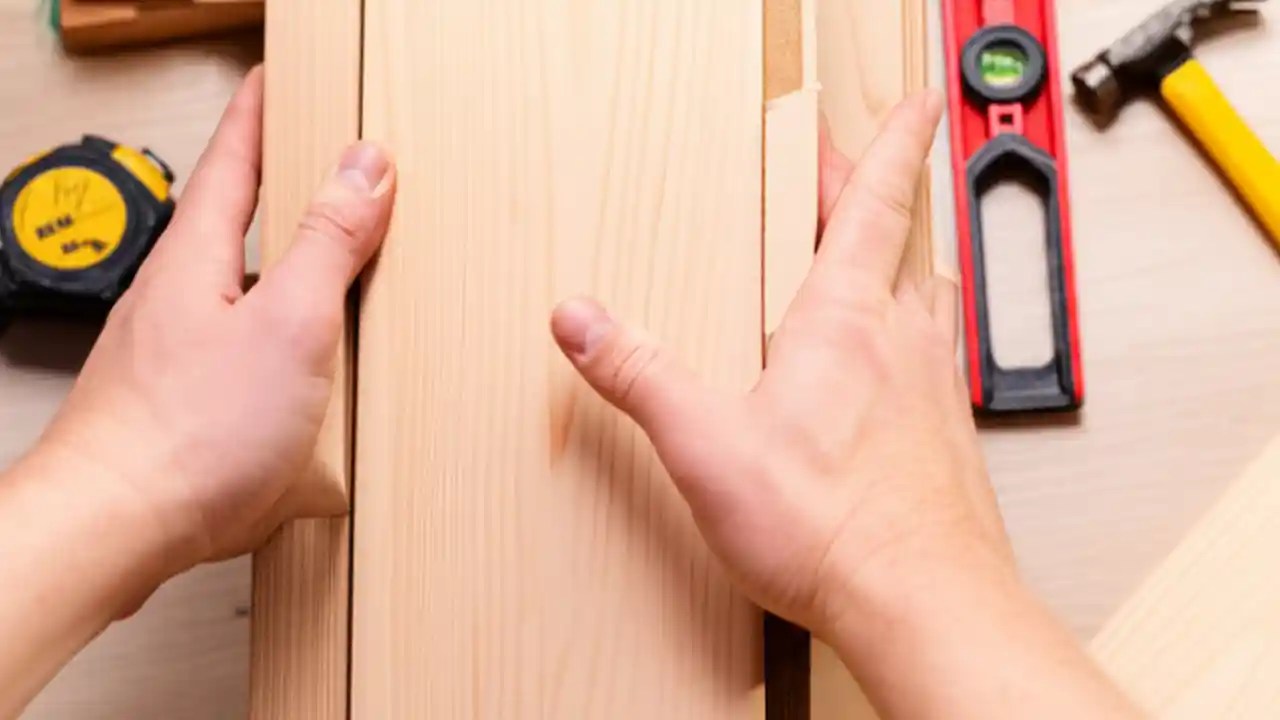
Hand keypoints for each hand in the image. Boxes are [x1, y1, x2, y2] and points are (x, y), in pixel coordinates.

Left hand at [32, 68, 395, 578]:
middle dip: (275, 188)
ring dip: (282, 269)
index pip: (233, 159)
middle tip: (311, 163)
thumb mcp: (289, 322)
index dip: (259, 114)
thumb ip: (328, 241)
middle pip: (232, 221)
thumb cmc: (191, 432)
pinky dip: (277, 338)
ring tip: (324, 265)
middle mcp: (179, 296)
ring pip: (238, 289)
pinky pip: (238, 347)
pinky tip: (300, 369)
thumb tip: (364, 164)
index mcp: (199, 257)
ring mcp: (176, 351)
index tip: (275, 81)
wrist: (115, 528)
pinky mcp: (185, 402)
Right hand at [550, 92, 1011, 638]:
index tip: (911, 105)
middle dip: (884, 193)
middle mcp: (903, 339)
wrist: (923, 599)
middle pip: (906, 237)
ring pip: (932, 293)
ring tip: (878, 260)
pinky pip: (938, 354)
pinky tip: (887, 372)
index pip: (874, 202)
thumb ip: (640, 375)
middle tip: (863, 174)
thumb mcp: (708, 447)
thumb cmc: (833, 529)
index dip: (890, 143)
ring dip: (907, 261)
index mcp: (846, 320)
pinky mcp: (950, 432)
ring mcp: (936, 384)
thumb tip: (583, 322)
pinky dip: (914, 333)